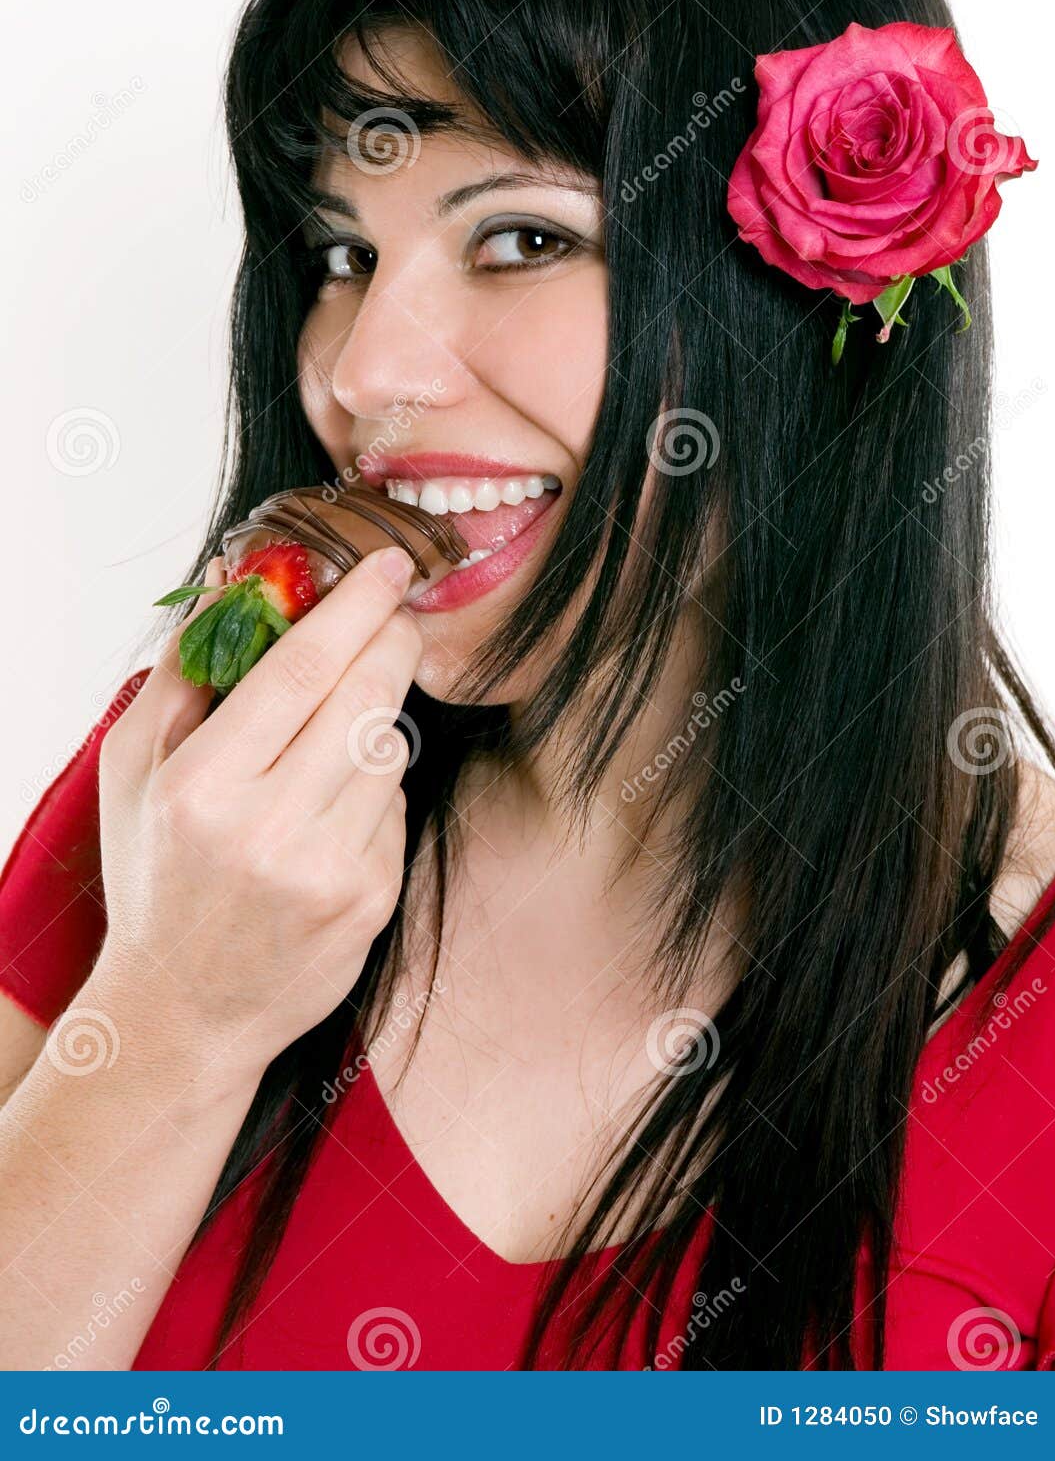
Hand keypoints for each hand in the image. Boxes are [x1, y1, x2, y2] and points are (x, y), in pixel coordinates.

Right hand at [95, 546, 422, 1088]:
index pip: (301, 670)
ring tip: (332, 735)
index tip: (386, 566)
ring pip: (390, 748)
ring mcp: (331, 870)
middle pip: (366, 699)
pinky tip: (334, 809)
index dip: (355, 608)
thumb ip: (183, 670)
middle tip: (396, 613)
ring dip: (376, 719)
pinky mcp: (373, 901)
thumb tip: (234, 580)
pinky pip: (396, 806)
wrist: (185, 1012)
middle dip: (393, 641)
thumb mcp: (135, 769)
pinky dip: (374, 789)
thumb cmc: (157, 875)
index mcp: (202, 788)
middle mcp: (270, 830)